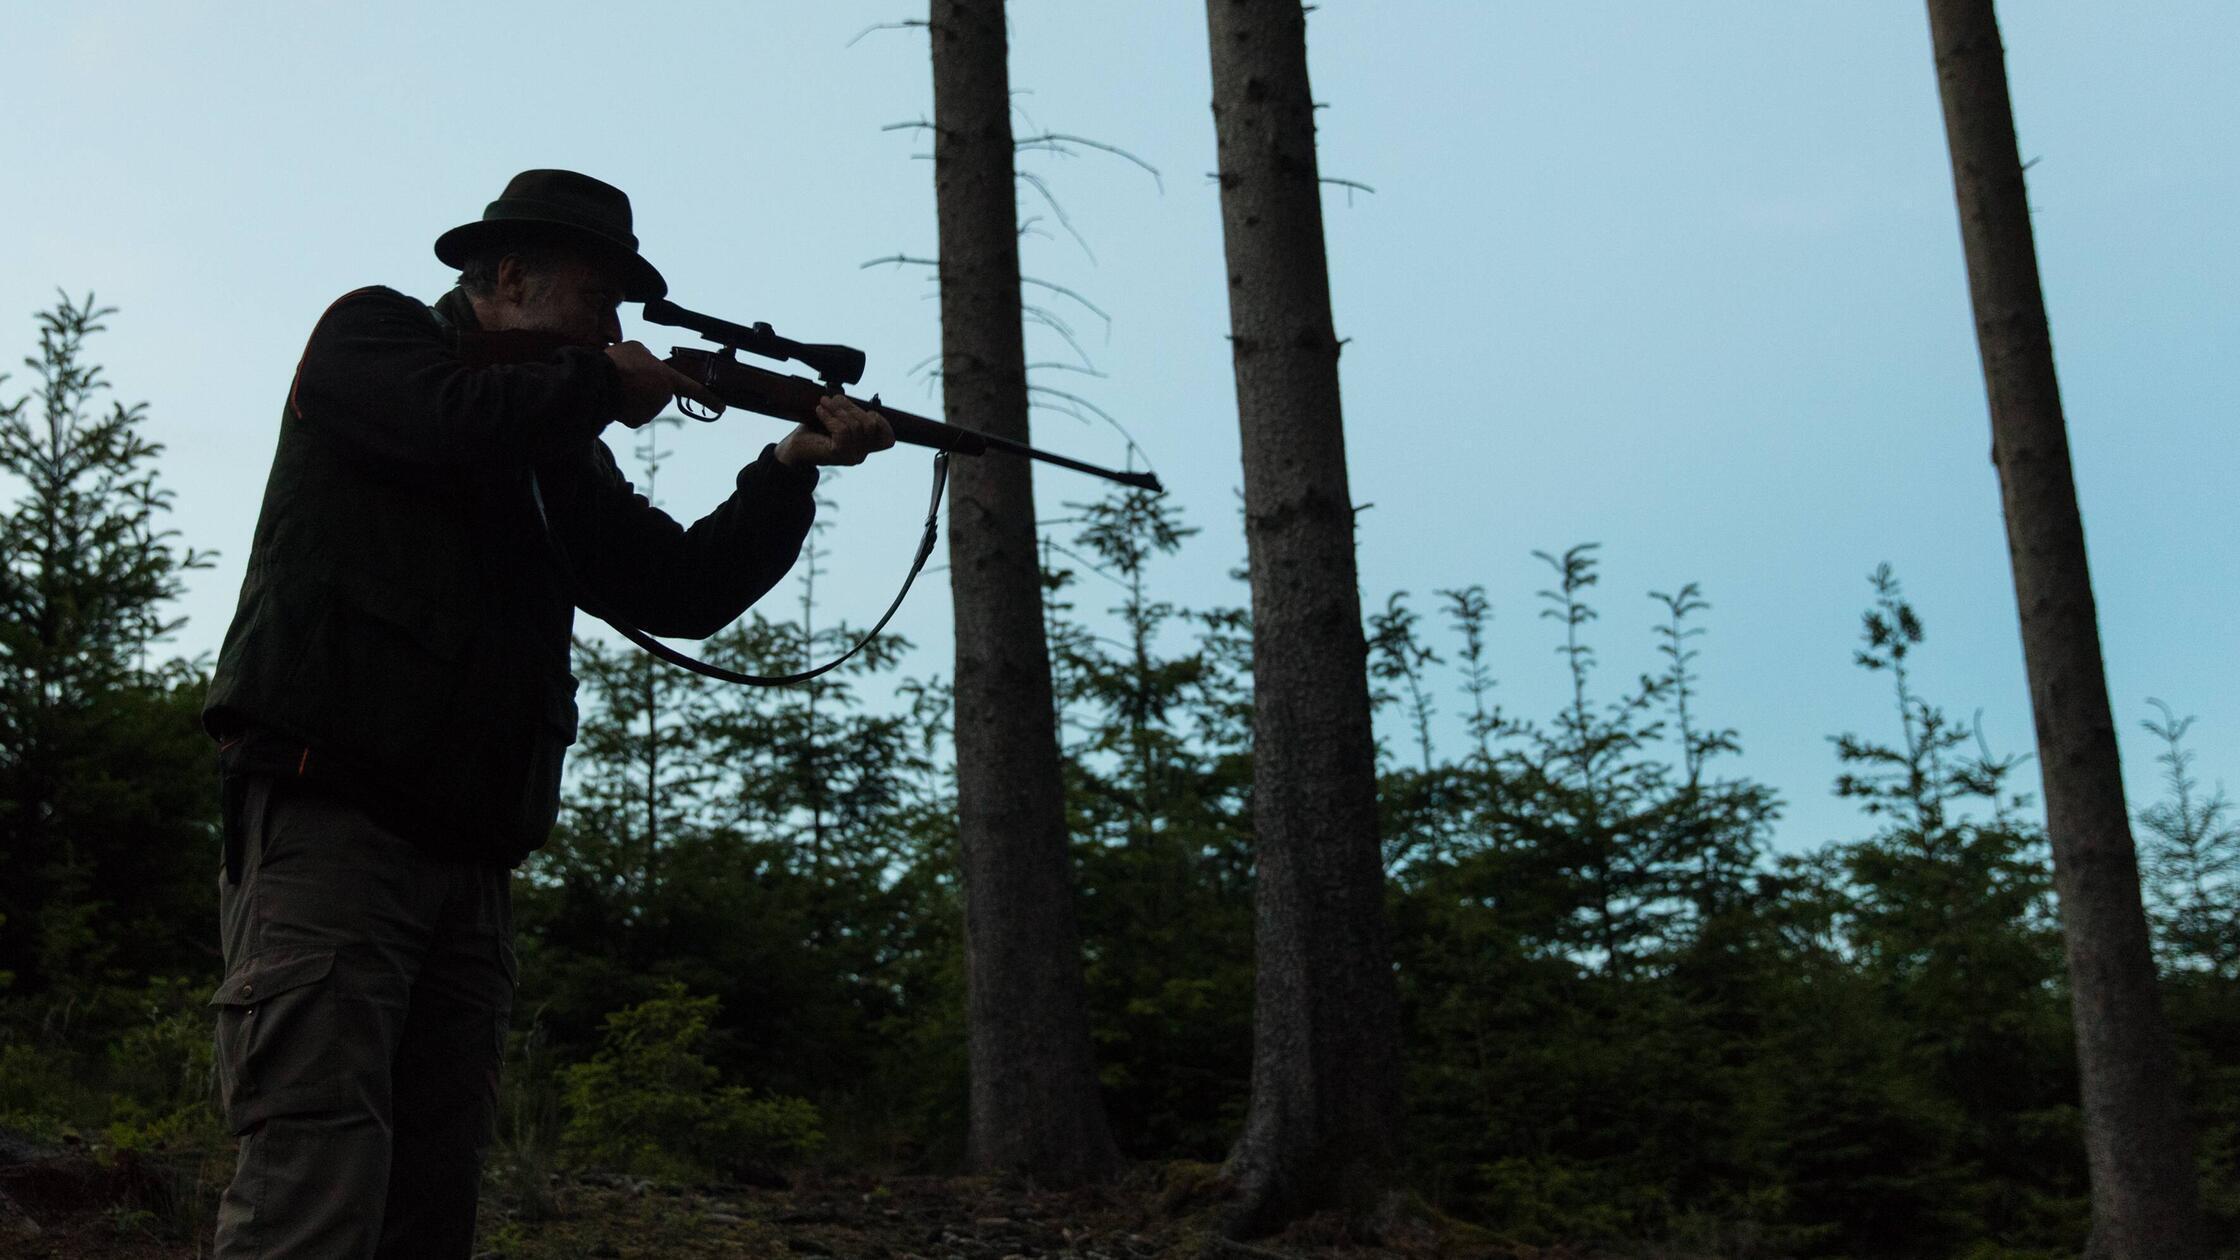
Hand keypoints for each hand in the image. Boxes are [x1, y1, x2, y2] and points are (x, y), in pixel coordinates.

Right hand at [605, 342, 721, 428]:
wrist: (601, 380)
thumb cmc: (620, 362)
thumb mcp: (637, 348)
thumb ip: (647, 358)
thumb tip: (643, 366)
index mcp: (668, 379)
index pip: (694, 390)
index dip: (708, 399)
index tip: (721, 408)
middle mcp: (663, 398)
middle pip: (655, 393)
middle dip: (643, 387)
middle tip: (627, 377)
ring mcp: (650, 411)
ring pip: (642, 403)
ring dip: (632, 395)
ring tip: (618, 384)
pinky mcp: (636, 420)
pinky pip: (632, 414)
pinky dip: (624, 407)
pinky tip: (616, 397)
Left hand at [775, 393, 896, 468]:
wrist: (793, 449)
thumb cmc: (814, 433)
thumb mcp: (835, 420)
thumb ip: (847, 413)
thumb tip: (844, 397)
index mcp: (863, 448)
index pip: (887, 439)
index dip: (883, 422)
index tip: (868, 410)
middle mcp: (861, 455)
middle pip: (870, 425)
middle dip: (852, 408)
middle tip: (834, 398)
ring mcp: (851, 457)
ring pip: (855, 426)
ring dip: (838, 410)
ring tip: (824, 402)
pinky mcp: (838, 454)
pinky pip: (842, 430)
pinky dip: (830, 417)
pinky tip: (819, 411)